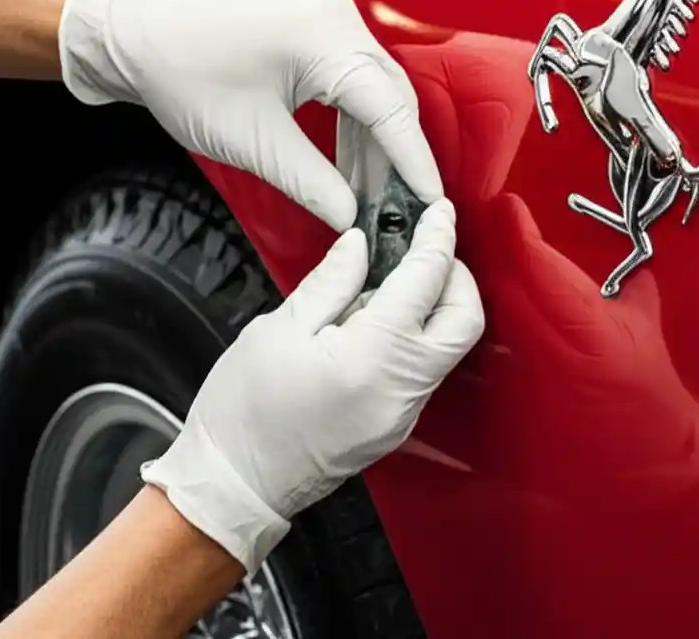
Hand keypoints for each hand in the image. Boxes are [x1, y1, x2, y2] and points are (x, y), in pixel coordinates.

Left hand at [58, 0, 440, 230]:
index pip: (392, 111)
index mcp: (328, 39)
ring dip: (377, 149)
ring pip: (376, 97)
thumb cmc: (183, 74)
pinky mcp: (317, 35)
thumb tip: (352, 221)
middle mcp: (339, 23)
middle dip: (398, 161)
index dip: (415, 164)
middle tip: (402, 213)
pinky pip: (354, 87)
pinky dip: (356, 130)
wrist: (136, 37)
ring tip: (373, 201)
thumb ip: (313, 184)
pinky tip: (353, 171)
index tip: (432, 205)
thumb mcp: (254, 143)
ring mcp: (330, 25)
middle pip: (392, 102)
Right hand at [140, 201, 483, 570]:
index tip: (439, 212)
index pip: (427, 282)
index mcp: (372, 357)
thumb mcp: (278, 330)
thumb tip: (362, 244)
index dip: (438, 239)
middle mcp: (402, 389)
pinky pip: (424, 371)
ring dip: (435, 307)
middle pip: (464, 319)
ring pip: (448, 347)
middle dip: (454, 276)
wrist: (234, 487)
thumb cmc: (242, 412)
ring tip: (385, 286)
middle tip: (422, 250)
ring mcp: (405, 413)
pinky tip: (374, 325)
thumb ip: (331, 282)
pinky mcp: (397, 426)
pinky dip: (415, 337)